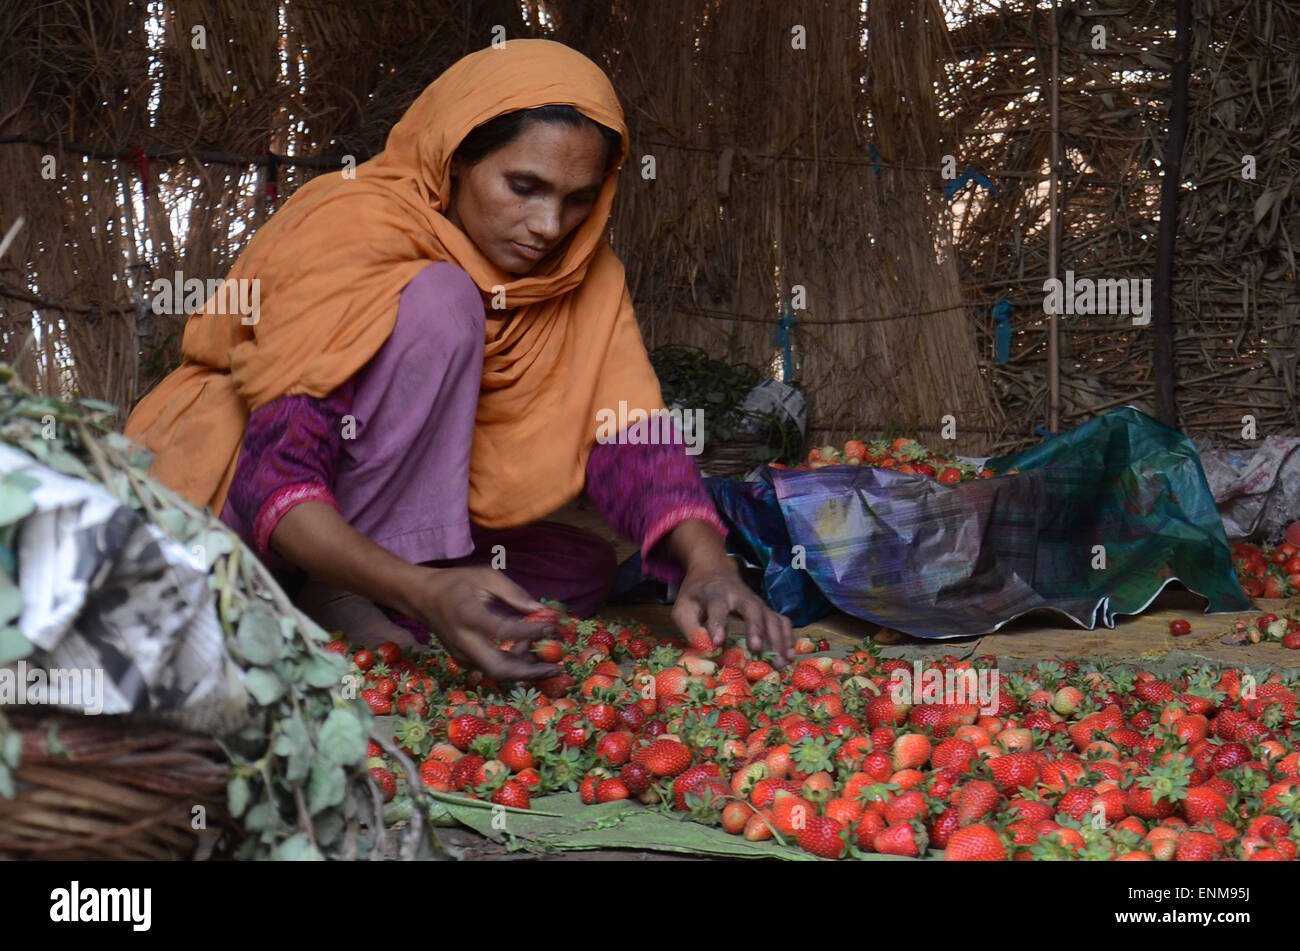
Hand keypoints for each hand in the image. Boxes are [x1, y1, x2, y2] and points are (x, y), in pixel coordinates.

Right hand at [407, 566, 561, 680]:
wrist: (423, 598)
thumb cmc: (456, 583)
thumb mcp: (485, 577)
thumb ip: (514, 593)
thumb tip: (540, 611)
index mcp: (468, 615)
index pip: (503, 631)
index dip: (530, 632)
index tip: (551, 626)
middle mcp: (463, 641)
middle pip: (499, 668)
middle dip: (530, 671)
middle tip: (557, 667)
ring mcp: (461, 655)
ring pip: (496, 672)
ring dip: (523, 667)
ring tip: (540, 649)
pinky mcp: (463, 661)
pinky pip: (491, 668)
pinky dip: (512, 664)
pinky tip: (525, 651)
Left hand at [672, 559, 794, 666]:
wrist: (714, 570)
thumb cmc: (697, 595)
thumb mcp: (684, 607)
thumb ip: (691, 628)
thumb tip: (706, 649)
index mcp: (715, 593)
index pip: (718, 606)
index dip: (718, 623)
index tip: (717, 642)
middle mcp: (740, 595)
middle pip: (752, 609)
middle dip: (756, 629)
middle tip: (757, 650)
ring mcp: (756, 601)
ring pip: (771, 616)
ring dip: (778, 639)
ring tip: (780, 662)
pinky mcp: (766, 609)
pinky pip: (782, 621)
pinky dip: (788, 637)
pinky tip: (790, 656)